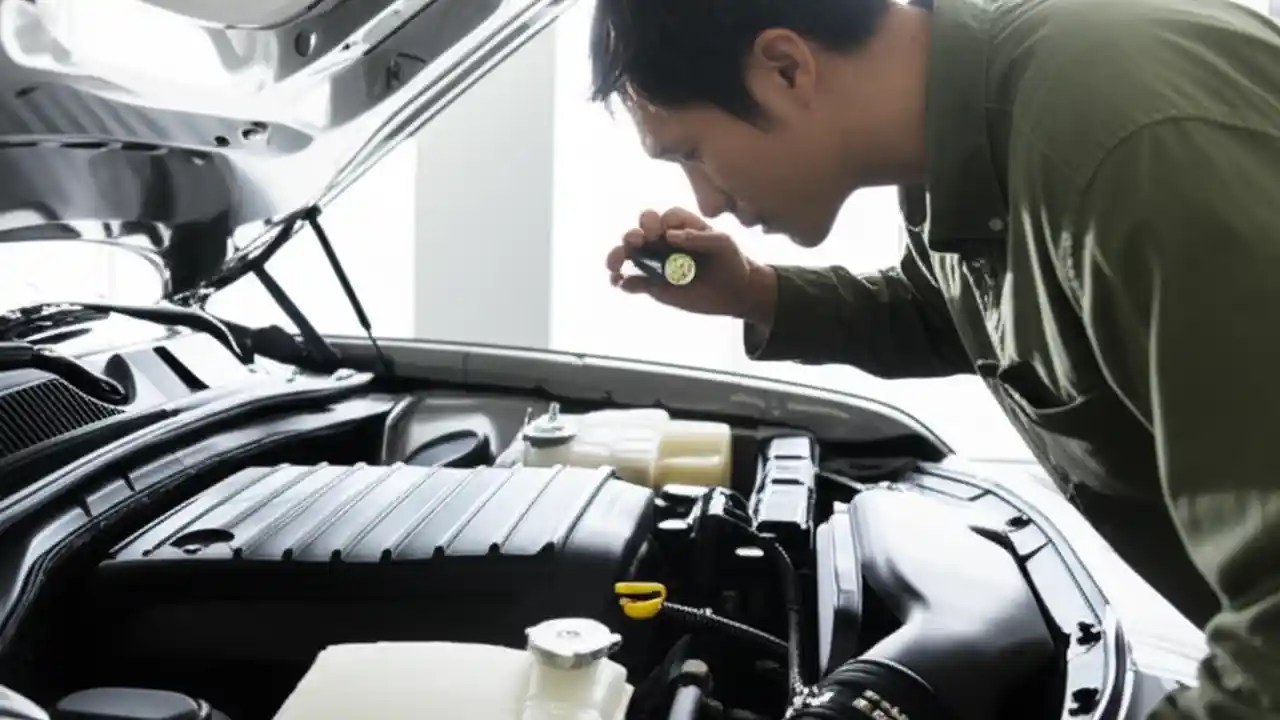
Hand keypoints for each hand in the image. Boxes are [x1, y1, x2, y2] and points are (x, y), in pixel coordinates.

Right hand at [606, 208, 776, 325]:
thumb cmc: (731, 261)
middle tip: (639, 241)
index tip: (665, 233)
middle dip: (634, 234)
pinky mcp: (653, 285)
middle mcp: (663, 240)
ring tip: (614, 265)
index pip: (664, 218)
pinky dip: (622, 281)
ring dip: (617, 255)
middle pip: (640, 231)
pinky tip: (620, 283)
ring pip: (628, 254)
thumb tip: (670, 236)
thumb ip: (699, 237)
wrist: (734, 292)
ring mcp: (656, 262)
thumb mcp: (723, 244)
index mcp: (680, 226)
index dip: (660, 222)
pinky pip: (631, 281)